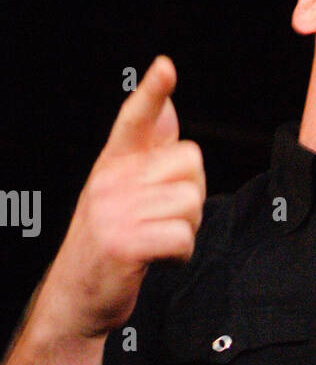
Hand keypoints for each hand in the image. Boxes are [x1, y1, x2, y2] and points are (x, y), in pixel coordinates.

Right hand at [40, 56, 205, 338]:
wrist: (76, 297)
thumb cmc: (107, 243)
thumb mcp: (121, 194)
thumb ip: (147, 153)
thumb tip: (170, 110)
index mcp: (112, 165)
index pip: (134, 119)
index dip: (152, 93)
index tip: (166, 68)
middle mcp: (110, 182)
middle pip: (191, 163)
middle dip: (191, 194)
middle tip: (164, 218)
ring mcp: (114, 212)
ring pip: (191, 203)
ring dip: (186, 229)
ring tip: (158, 239)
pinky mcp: (124, 244)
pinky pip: (182, 238)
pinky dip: (179, 255)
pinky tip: (158, 260)